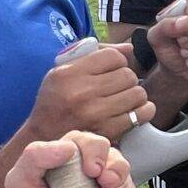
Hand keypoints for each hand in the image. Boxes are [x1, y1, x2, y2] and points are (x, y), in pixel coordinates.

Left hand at [3, 132, 137, 187]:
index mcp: (70, 155)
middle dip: (116, 173)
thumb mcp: (20, 181)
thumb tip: (67, 147)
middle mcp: (91, 168)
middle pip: (116, 158)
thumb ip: (35, 157)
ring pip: (127, 180)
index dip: (97, 153)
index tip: (91, 171)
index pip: (92, 142)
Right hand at [28, 41, 150, 142]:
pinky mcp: (107, 132)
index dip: (117, 61)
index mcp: (70, 73)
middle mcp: (82, 92)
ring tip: (124, 99)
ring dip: (135, 95)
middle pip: (128, 75)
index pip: (113, 56)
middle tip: (118, 87)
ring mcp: (96, 113)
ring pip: (137, 93)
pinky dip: (142, 111)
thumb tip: (129, 48)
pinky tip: (132, 111)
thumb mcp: (63, 72)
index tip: (111, 70)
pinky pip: (140, 114)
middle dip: (127, 79)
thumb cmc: (55, 101)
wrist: (44, 139)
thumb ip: (95, 55)